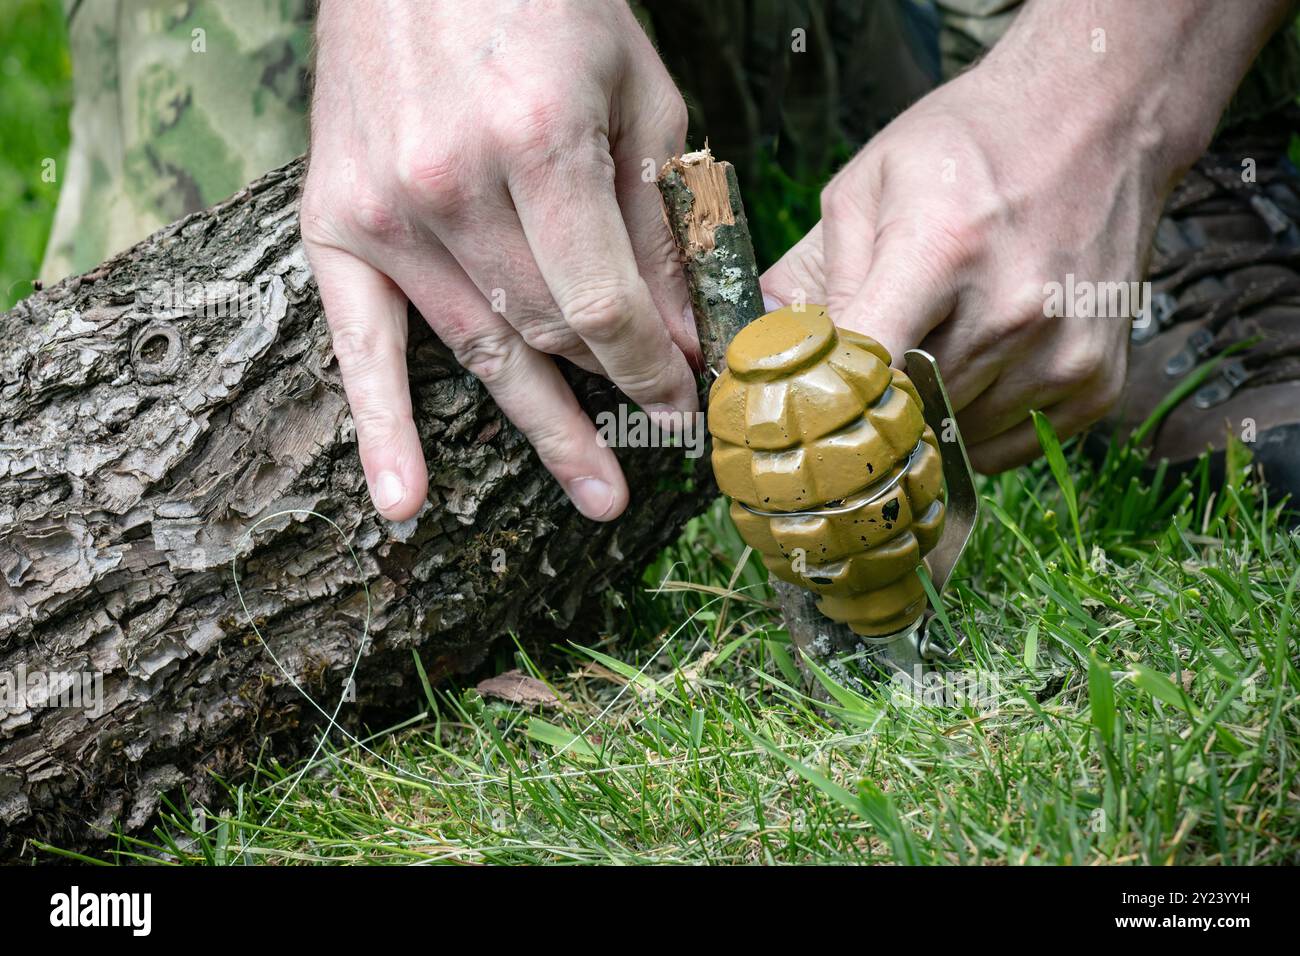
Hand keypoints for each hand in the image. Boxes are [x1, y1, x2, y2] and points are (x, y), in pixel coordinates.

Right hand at [301, 0, 698, 520]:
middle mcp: (450, 186)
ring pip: (480, 350)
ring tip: (594, 490)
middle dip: (611, 390)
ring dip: (543, 425)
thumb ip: (658, 218)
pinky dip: (382, 429)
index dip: (651, 369)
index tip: (684, 400)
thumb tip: (682, 331)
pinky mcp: (333, 221)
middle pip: (547, 333)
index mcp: (536, 142)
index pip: (604, 307)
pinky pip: (357, 346)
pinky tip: (404, 500)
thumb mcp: (636, 91)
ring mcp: (383, 210)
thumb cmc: (543, 2)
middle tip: (652, 449)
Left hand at [763, 0, 1279, 472]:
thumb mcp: (866, 188)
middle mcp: (1011, 310)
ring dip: (921, 412)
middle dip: (867, 400)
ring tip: (935, 340)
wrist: (1098, 121)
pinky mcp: (1094, 384)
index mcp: (941, 250)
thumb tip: (761, 359)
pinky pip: (999, 449)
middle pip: (900, 411)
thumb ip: (809, 279)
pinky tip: (975, 361)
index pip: (861, 364)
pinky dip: (971, 423)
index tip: (789, 408)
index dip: (816, 397)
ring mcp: (1061, 354)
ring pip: (948, 439)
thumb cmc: (969, 149)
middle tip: (861, 366)